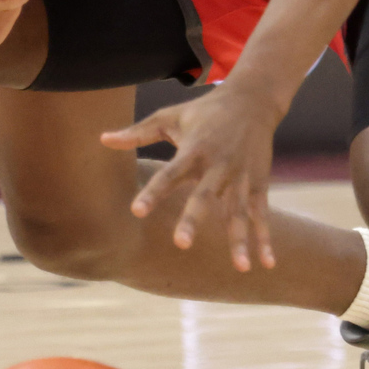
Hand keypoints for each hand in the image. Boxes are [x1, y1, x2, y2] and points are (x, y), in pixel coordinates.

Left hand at [101, 87, 280, 273]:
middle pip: (203, 196)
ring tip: (240, 268)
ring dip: (239, 240)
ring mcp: (239, 176)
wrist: (252, 100)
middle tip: (181, 244)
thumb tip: (101, 139)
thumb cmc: (203, 111)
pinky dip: (265, 238)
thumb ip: (137, 133)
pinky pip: (261, 214)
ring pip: (238, 212)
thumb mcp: (169, 117)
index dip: (153, 193)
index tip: (136, 212)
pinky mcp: (258, 183)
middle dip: (193, 220)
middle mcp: (217, 165)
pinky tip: (267, 264)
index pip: (168, 174)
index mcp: (193, 150)